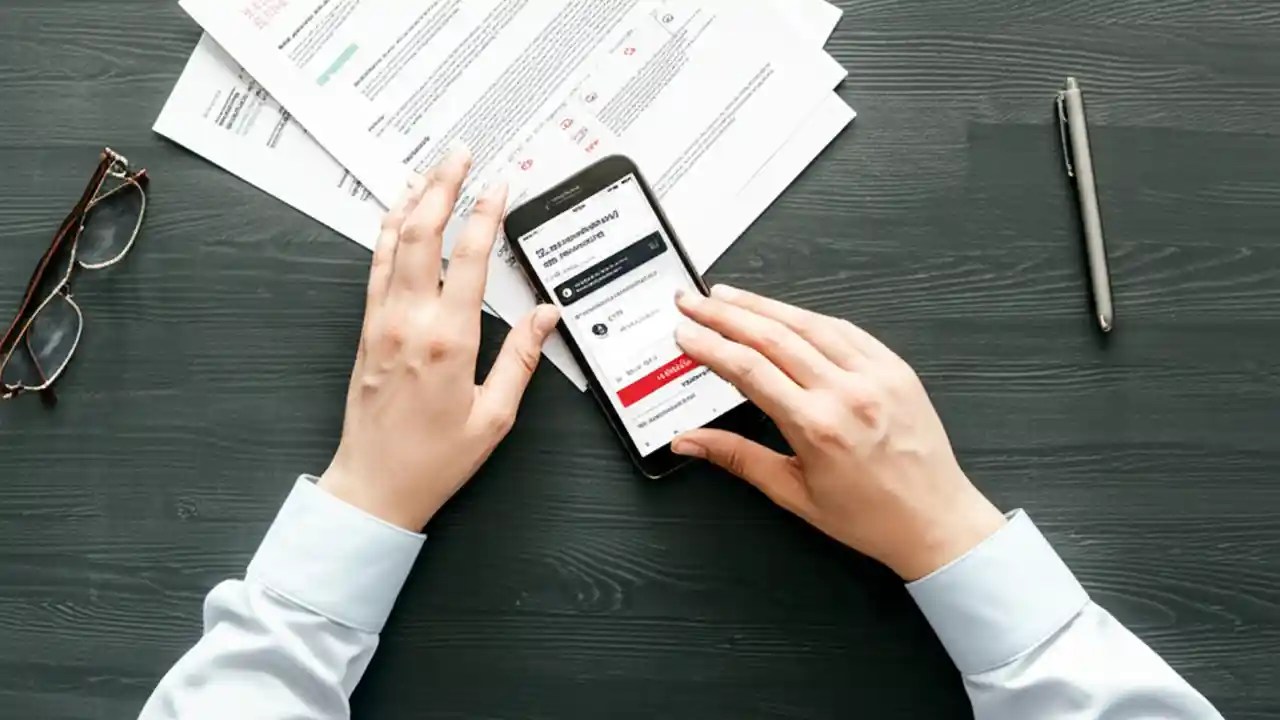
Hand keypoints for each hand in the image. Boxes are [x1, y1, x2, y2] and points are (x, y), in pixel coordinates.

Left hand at [319, 147, 560, 530]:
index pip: (468, 259)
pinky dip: (387, 231)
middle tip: (460, 154)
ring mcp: (381, 322)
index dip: (485, 214)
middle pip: (421, 234)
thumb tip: (545, 317)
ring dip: (411, 200)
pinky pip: (376, 266)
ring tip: (429, 170)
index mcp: (448, 342)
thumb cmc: (433, 459)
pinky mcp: (366, 329)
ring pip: (391, 242)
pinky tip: (396, 216)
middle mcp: (409, 322)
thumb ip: (522, 360)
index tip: (499, 185)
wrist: (374, 486)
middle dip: (442, 186)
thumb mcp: (495, 417)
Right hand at [671, 286, 1004, 580]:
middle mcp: (846, 393)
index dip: (710, 345)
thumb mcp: (793, 493)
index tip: (685, 332)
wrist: (935, 520)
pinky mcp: (895, 368)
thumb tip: (688, 442)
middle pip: (772, 337)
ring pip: (808, 324)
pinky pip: (846, 329)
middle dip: (725, 314)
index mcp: (817, 427)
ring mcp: (875, 375)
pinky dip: (809, 316)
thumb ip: (737, 458)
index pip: (749, 370)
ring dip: (763, 305)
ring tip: (727, 294)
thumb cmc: (869, 517)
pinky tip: (784, 310)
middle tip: (693, 300)